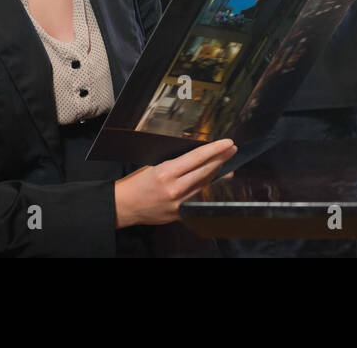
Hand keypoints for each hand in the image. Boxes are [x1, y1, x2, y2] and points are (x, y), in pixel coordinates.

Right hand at [114, 139, 236, 226]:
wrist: (124, 206)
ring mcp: (178, 203)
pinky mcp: (179, 214)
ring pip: (205, 185)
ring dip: (218, 173)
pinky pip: (198, 198)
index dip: (215, 149)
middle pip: (206, 171)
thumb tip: (199, 155)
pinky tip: (214, 181)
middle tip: (232, 149)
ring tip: (226, 163)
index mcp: (166, 173)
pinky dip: (207, 187)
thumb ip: (177, 162)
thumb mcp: (155, 165)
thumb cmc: (137, 182)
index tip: (228, 143)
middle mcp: (174, 188)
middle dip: (222, 158)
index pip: (197, 158)